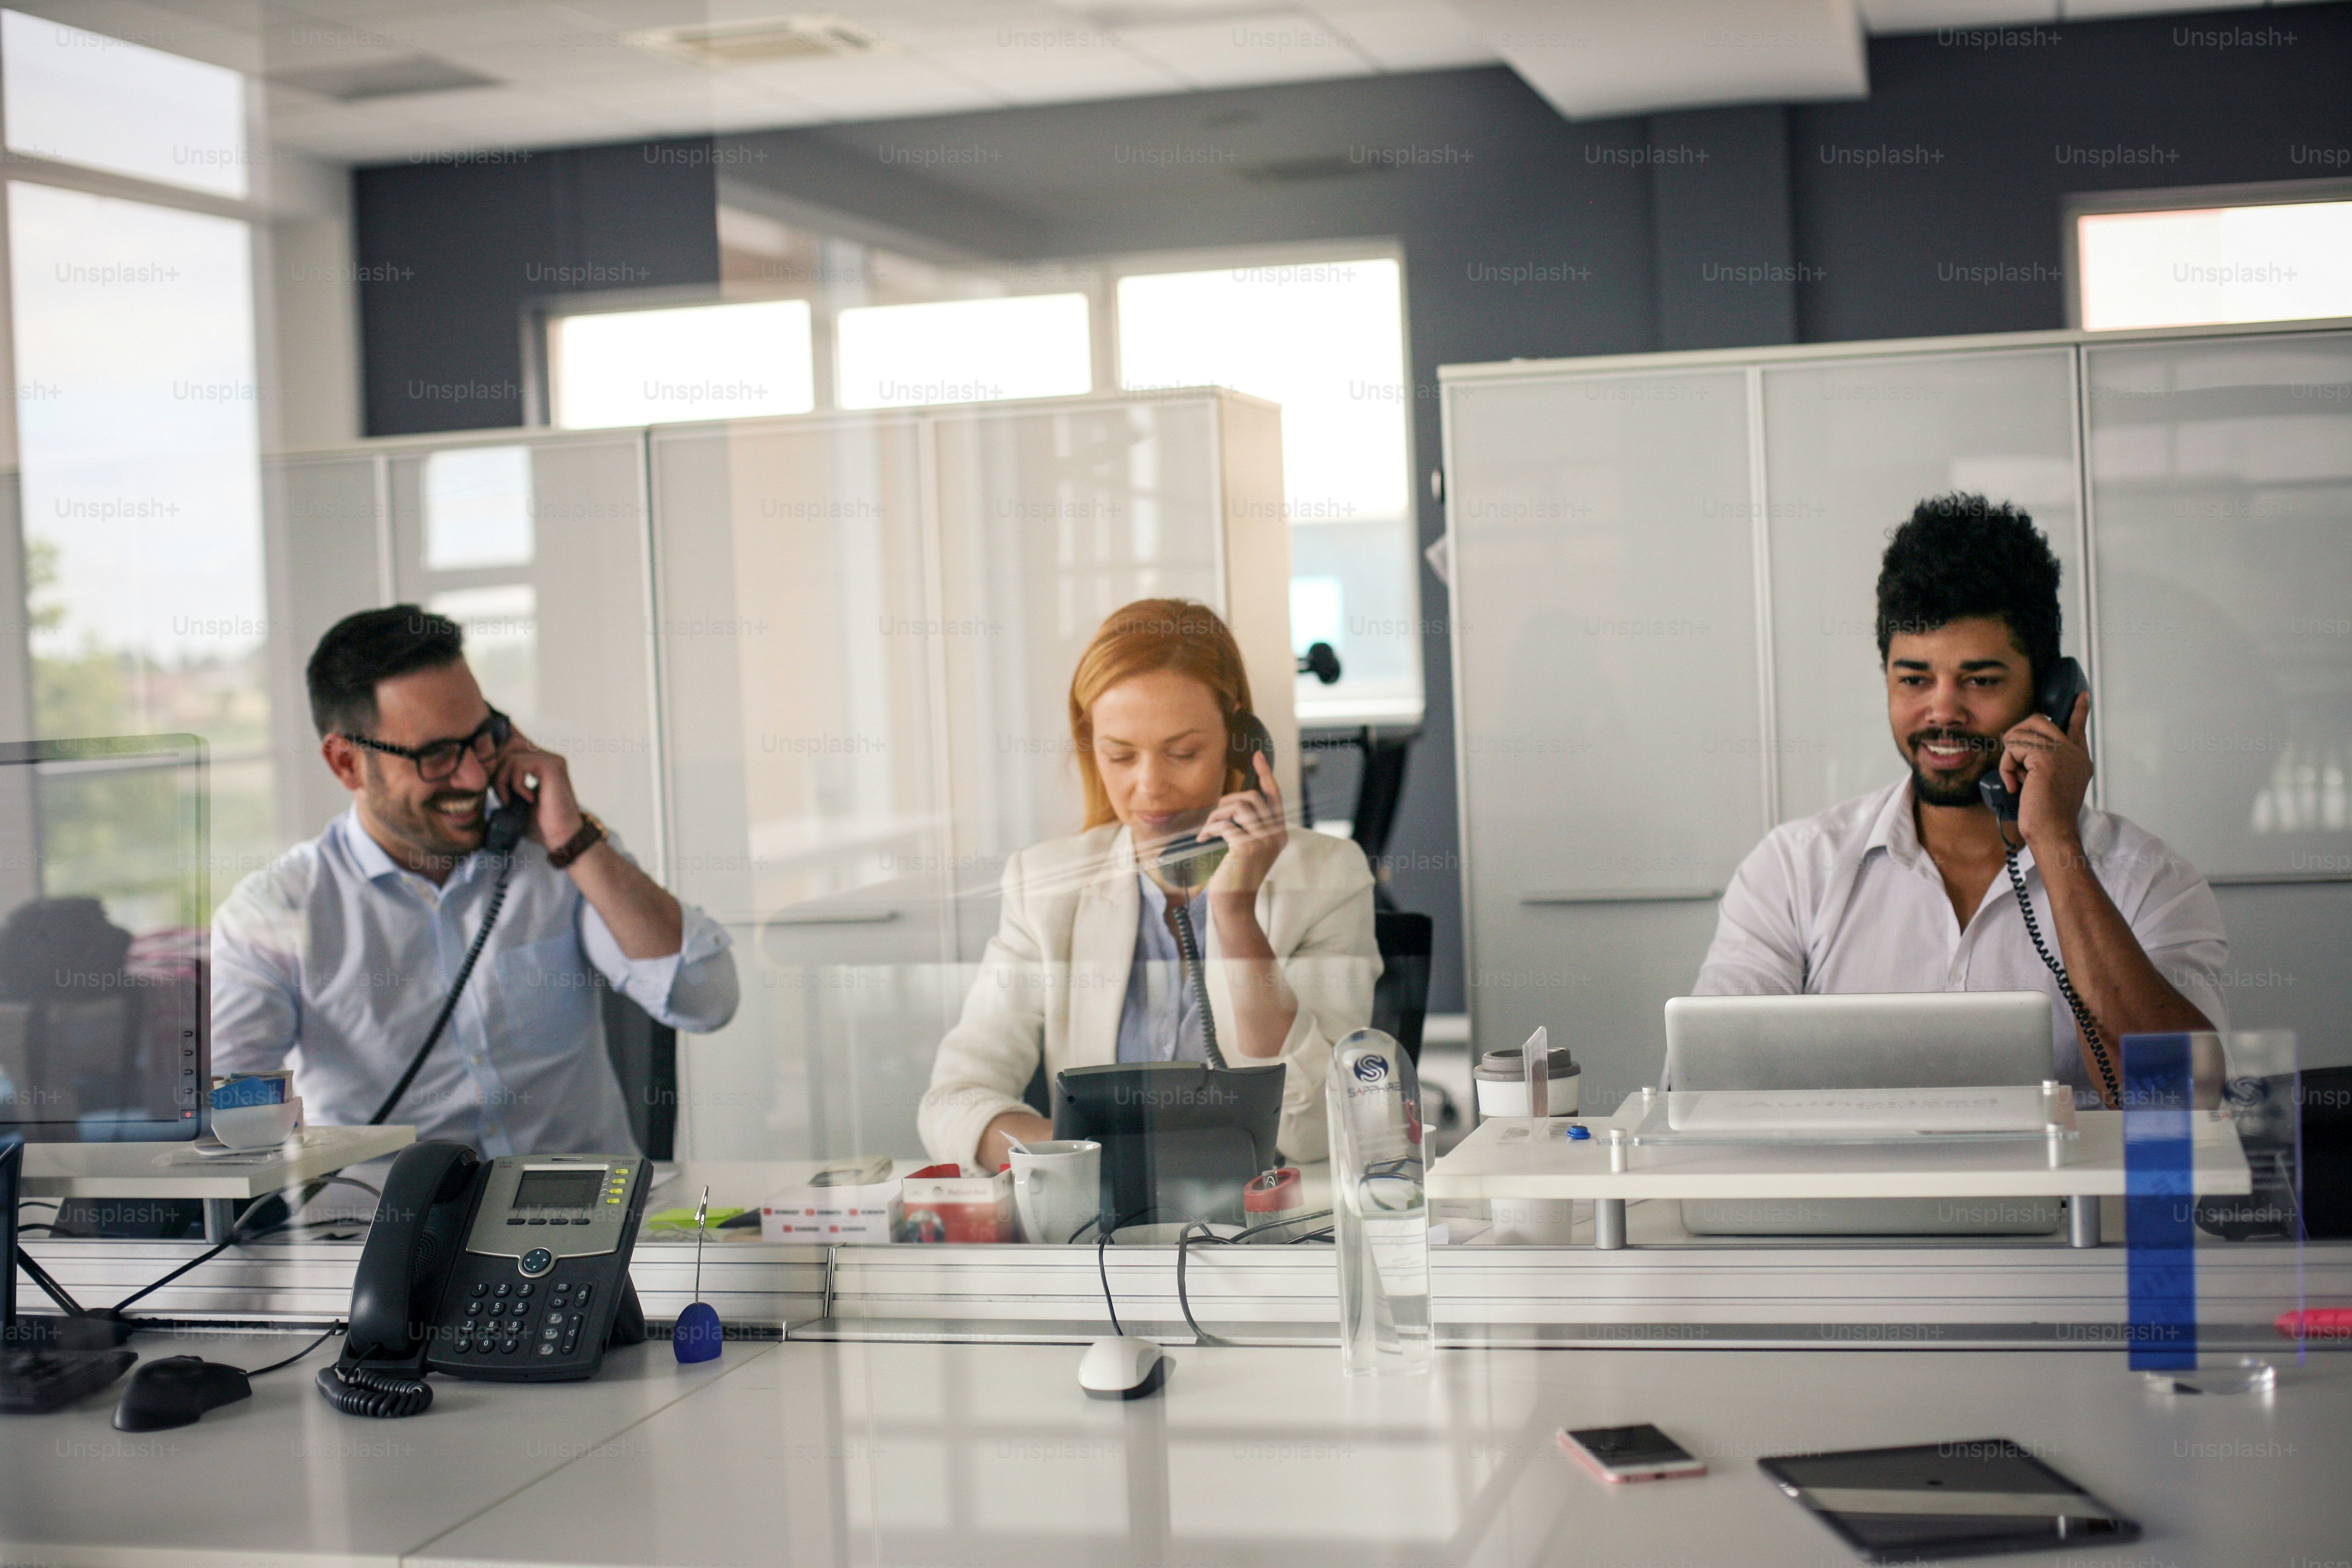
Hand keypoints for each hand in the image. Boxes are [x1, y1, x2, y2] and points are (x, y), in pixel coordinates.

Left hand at [492, 727, 584, 849]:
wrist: (562, 837)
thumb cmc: (540, 824)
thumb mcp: (515, 801)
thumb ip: (503, 785)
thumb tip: (478, 775)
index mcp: (539, 763)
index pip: (510, 745)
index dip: (496, 760)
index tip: (492, 785)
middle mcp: (546, 757)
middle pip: (507, 745)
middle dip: (495, 769)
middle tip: (500, 794)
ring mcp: (551, 759)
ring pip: (509, 755)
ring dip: (502, 780)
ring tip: (509, 800)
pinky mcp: (552, 766)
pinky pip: (519, 764)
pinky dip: (515, 784)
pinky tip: (526, 799)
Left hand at [1202, 753, 1286, 898]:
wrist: (1234, 903)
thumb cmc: (1235, 875)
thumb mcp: (1247, 846)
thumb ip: (1248, 825)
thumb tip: (1234, 800)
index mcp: (1278, 833)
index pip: (1274, 796)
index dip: (1265, 774)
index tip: (1257, 757)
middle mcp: (1276, 835)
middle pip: (1251, 798)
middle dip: (1226, 802)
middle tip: (1212, 818)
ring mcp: (1264, 841)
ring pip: (1238, 807)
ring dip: (1216, 815)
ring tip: (1207, 830)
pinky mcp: (1248, 847)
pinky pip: (1225, 824)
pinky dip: (1210, 828)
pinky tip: (1204, 839)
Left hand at [1997, 692, 2092, 851]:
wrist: (2053, 832)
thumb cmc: (2048, 816)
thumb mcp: (2050, 785)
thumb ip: (2045, 765)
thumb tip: (2026, 751)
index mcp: (2078, 759)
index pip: (2077, 727)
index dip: (2078, 710)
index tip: (2081, 696)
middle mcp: (2073, 753)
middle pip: (2039, 722)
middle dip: (2017, 736)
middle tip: (2014, 761)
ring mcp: (2061, 753)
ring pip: (2021, 734)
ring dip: (2010, 758)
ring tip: (2017, 780)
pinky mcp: (2045, 759)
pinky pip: (2014, 748)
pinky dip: (2007, 766)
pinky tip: (2014, 784)